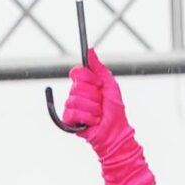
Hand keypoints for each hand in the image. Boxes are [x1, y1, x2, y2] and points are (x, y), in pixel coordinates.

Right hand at [61, 53, 154, 184]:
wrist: (115, 133)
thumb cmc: (115, 111)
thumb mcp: (110, 86)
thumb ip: (99, 68)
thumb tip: (90, 50)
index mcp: (84, 85)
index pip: (77, 72)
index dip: (89, 79)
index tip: (99, 85)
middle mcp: (76, 94)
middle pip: (77, 86)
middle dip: (94, 97)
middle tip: (101, 105)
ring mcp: (71, 107)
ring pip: (76, 100)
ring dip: (93, 109)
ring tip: (98, 116)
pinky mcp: (69, 120)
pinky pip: (72, 113)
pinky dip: (87, 118)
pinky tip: (92, 122)